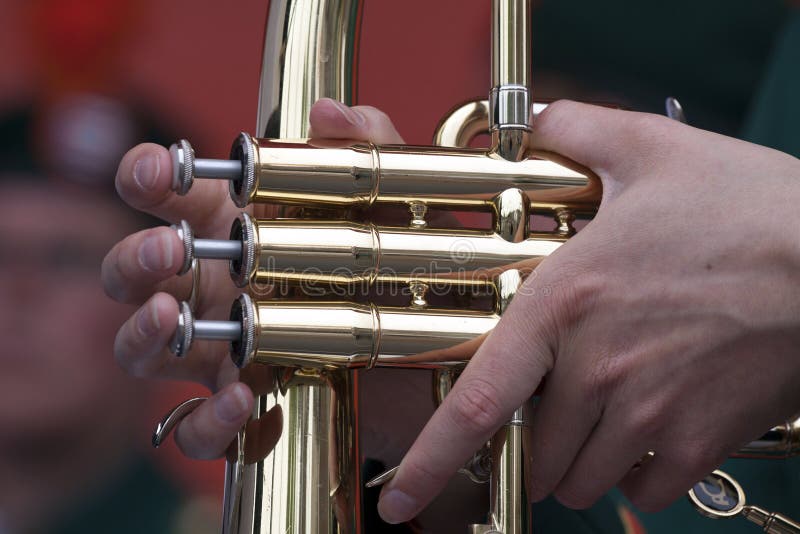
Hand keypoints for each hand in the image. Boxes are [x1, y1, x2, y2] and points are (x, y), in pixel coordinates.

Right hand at [101, 98, 402, 458]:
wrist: (431, 360)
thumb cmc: (397, 272)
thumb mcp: (398, 212)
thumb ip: (372, 153)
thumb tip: (327, 112)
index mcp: (236, 228)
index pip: (167, 193)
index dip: (148, 175)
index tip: (160, 171)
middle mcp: (214, 286)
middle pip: (132, 271)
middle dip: (135, 256)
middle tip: (172, 248)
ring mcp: (220, 349)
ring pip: (140, 348)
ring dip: (142, 332)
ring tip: (173, 317)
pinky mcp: (242, 407)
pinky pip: (195, 428)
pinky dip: (205, 420)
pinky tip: (243, 397)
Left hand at [378, 100, 799, 521]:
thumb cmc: (750, 209)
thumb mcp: (655, 150)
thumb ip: (580, 131)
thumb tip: (541, 121)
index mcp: (564, 304)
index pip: (478, 402)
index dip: (429, 462)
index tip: (397, 502)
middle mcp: (595, 371)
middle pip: (531, 449)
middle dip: (533, 437)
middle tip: (560, 402)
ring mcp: (648, 416)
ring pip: (579, 479)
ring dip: (578, 461)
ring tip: (605, 416)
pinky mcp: (698, 445)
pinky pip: (643, 495)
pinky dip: (637, 477)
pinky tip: (654, 433)